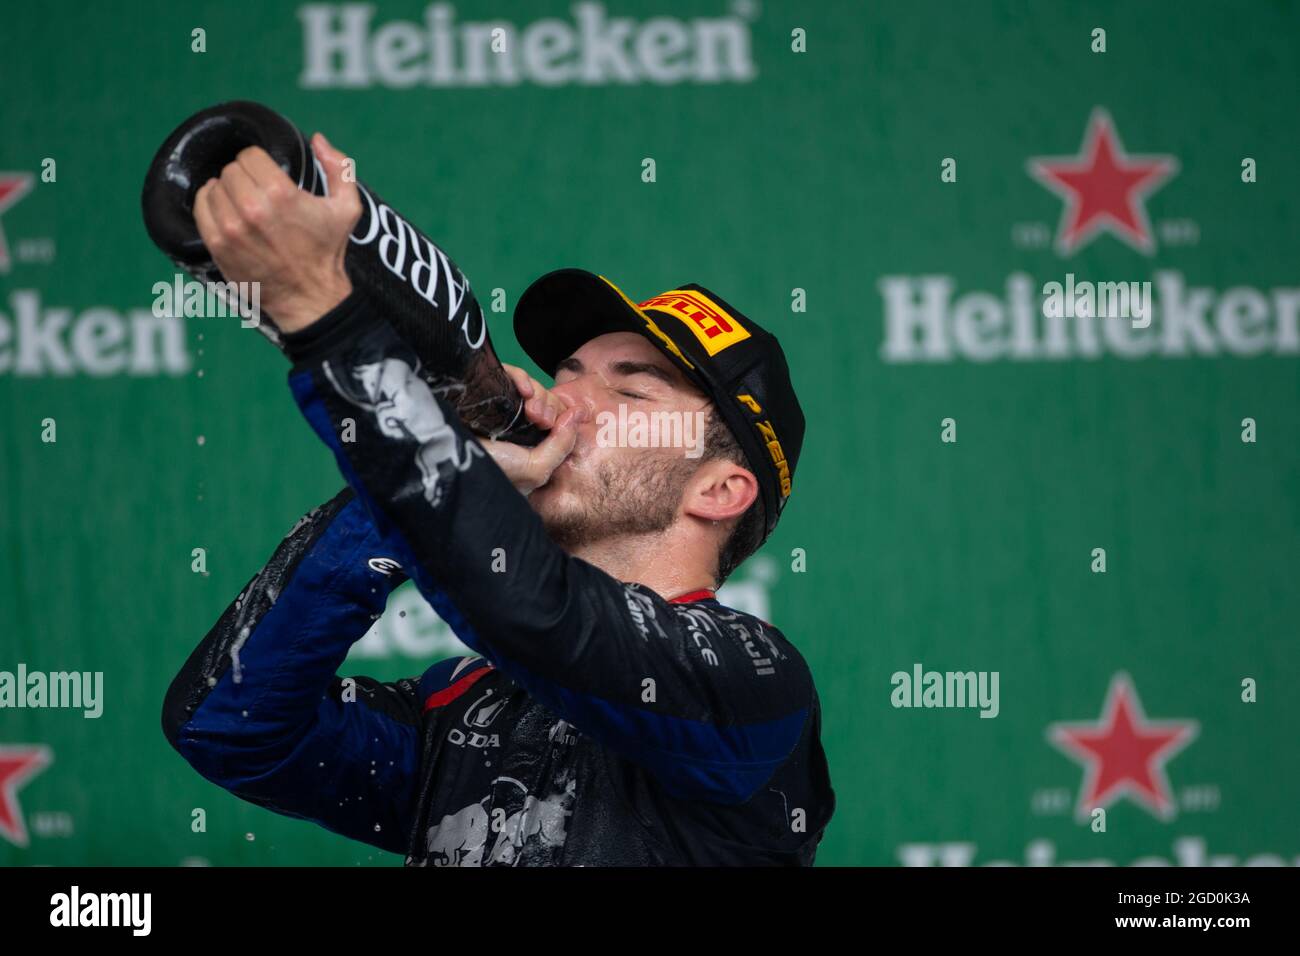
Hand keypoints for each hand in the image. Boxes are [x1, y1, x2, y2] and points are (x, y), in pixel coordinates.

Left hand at [193, 132, 360, 332]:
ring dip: (227, 190)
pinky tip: (226, 210)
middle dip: (244, 176)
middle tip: (257, 190)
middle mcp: (253, 209)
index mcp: (282, 195)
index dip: (260, 162)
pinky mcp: (218, 245)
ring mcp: (232, 228)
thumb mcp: (347, 208)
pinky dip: (209, 203)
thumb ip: (339, 168)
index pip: (250, 156)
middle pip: (231, 170)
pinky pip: (201, 207)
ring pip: (215, 187)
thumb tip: (317, 139)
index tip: (267, 175)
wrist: (310, 297)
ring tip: (242, 201)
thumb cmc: (327, 252)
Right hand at [481, 364, 587, 495]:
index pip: (556, 422)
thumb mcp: (535, 469)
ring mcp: (499, 408)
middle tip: (540, 418)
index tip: (562, 420)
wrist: (451, 460)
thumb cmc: (495, 472)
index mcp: (528, 446)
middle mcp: (515, 426)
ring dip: (539, 393)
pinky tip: (523, 388)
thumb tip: (577, 415)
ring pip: (531, 387)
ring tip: (530, 409)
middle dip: (550, 406)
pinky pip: (510, 373)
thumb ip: (562, 446)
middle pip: (546, 402)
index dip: (563, 416)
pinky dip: (521, 376)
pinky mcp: (485, 391)